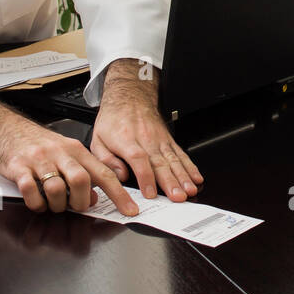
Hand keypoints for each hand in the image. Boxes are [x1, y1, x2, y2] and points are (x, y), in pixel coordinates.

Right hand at [0, 110, 139, 215]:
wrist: (4, 127)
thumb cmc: (36, 143)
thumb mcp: (65, 154)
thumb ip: (82, 174)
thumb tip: (95, 198)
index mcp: (76, 150)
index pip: (104, 174)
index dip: (119, 194)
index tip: (130, 210)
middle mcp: (60, 153)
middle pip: (81, 181)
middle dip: (80, 202)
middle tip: (73, 206)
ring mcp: (39, 160)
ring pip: (56, 189)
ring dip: (56, 205)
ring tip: (52, 204)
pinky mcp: (18, 167)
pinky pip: (30, 190)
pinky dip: (35, 203)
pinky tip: (36, 201)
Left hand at [90, 59, 202, 201]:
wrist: (130, 97)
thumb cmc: (113, 119)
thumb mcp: (97, 139)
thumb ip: (106, 160)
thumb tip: (120, 177)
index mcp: (126, 141)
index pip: (139, 160)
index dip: (145, 177)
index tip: (150, 193)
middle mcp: (146, 140)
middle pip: (160, 163)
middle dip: (171, 182)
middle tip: (178, 197)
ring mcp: (160, 140)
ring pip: (173, 159)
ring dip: (183, 176)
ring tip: (189, 189)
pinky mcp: (168, 140)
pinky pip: (181, 154)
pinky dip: (190, 166)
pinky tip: (196, 177)